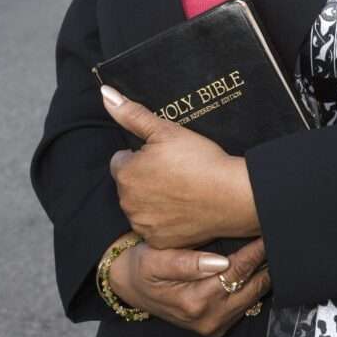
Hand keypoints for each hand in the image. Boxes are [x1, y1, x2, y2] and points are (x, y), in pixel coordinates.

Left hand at [101, 86, 260, 247]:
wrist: (231, 195)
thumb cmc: (198, 159)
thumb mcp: (165, 130)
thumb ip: (132, 114)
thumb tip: (105, 94)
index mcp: (125, 173)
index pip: (121, 160)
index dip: (142, 156)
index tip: (164, 155)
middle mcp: (127, 203)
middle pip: (129, 185)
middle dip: (145, 177)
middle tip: (175, 170)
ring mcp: (142, 225)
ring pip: (141, 206)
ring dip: (153, 199)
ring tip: (181, 188)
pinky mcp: (158, 242)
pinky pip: (155, 227)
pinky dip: (165, 220)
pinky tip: (184, 208)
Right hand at [108, 234, 270, 336]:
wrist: (131, 287)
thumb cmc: (142, 267)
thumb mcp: (155, 259)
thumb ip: (187, 262)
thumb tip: (220, 261)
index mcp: (194, 301)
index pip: (237, 271)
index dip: (255, 250)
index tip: (267, 231)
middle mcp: (208, 318)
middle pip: (252, 286)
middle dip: (266, 261)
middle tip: (276, 235)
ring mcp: (214, 325)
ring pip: (254, 297)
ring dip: (263, 273)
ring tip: (270, 248)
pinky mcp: (216, 326)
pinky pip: (246, 305)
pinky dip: (254, 285)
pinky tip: (257, 266)